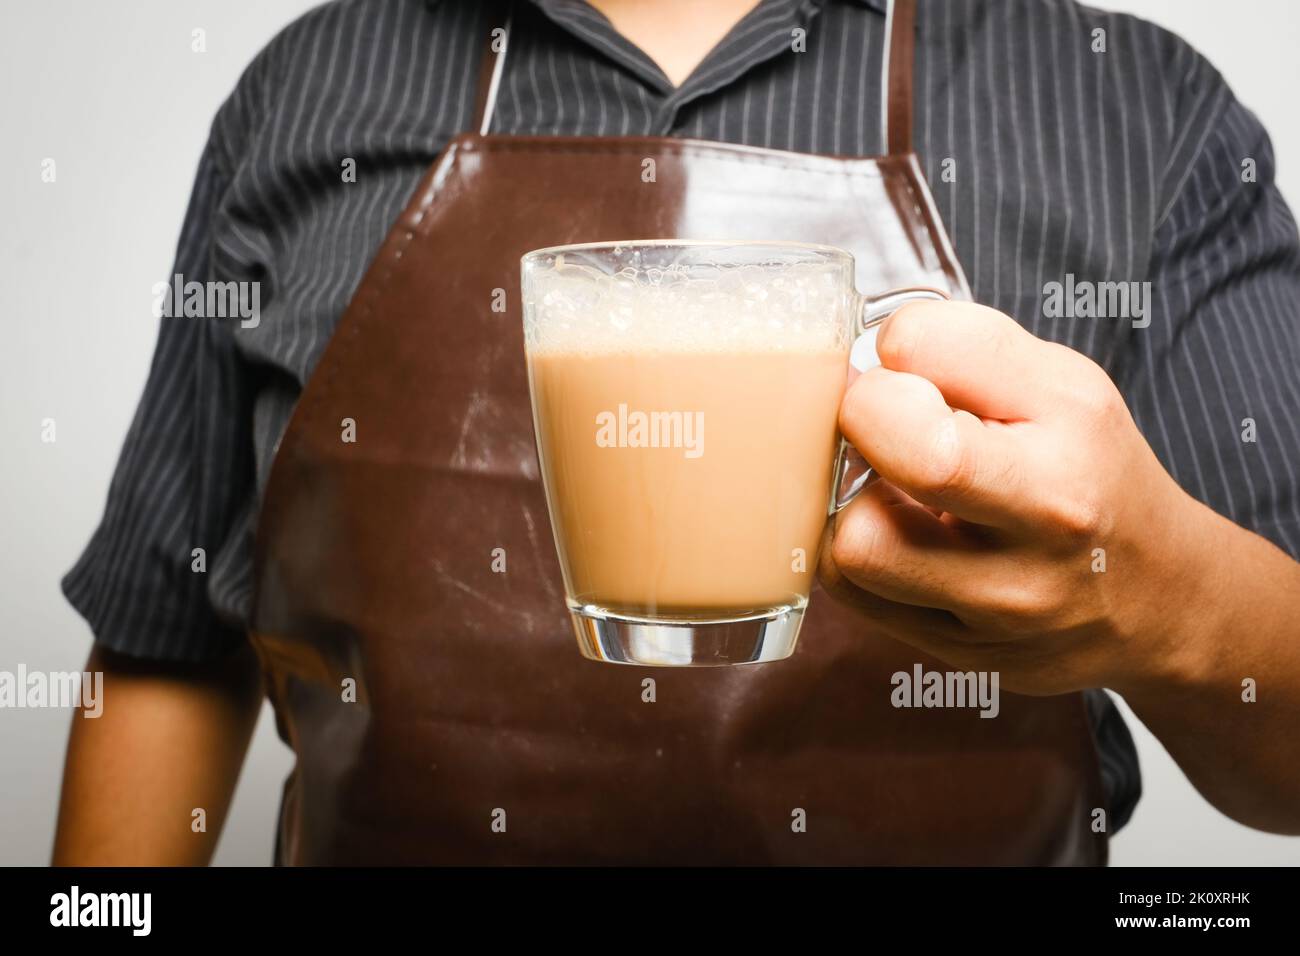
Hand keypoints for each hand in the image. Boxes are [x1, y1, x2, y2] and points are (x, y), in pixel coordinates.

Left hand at [819, 301, 1219, 696]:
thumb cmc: (1090, 470)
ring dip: (851, 508)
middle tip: (878, 432)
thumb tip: (865, 360)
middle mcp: (1044, 529)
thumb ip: (960, 350)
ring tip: (889, 491)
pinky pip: (855, 597)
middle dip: (859, 437)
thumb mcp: (1056, 384)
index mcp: (1067, 441)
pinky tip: (897, 535)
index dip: (882, 367)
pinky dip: (857, 557)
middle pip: (897, 480)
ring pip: (856, 550)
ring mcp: (1003, 608)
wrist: (1158, 598)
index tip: (897, 377)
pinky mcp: (964, 656)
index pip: (919, 374)